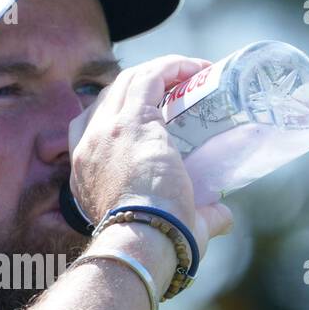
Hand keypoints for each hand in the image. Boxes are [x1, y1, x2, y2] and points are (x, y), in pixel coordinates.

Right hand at [68, 55, 226, 254]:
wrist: (142, 240)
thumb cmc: (155, 243)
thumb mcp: (170, 226)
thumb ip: (200, 218)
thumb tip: (223, 216)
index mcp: (85, 175)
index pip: (91, 128)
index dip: (120, 112)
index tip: (154, 112)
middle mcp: (88, 148)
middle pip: (110, 97)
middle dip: (144, 87)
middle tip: (180, 91)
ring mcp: (107, 131)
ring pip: (129, 81)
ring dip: (161, 72)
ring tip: (192, 75)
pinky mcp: (132, 120)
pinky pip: (150, 77)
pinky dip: (173, 67)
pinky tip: (196, 68)